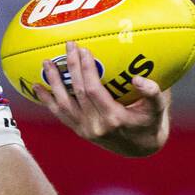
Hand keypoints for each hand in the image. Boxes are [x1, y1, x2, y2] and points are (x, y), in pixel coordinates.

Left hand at [32, 41, 169, 156]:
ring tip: (46, 62)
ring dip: (53, 82)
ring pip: (64, 104)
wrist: (141, 148)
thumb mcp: (158, 108)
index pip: (93, 90)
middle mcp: (96, 126)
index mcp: (114, 119)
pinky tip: (36, 87)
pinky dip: (47, 101)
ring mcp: (85, 130)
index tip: (83, 49)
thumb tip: (138, 78)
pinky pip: (60, 114)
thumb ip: (152, 92)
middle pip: (77, 92)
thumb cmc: (151, 122)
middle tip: (68, 46)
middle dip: (71, 67)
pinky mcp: (79, 131)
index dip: (86, 70)